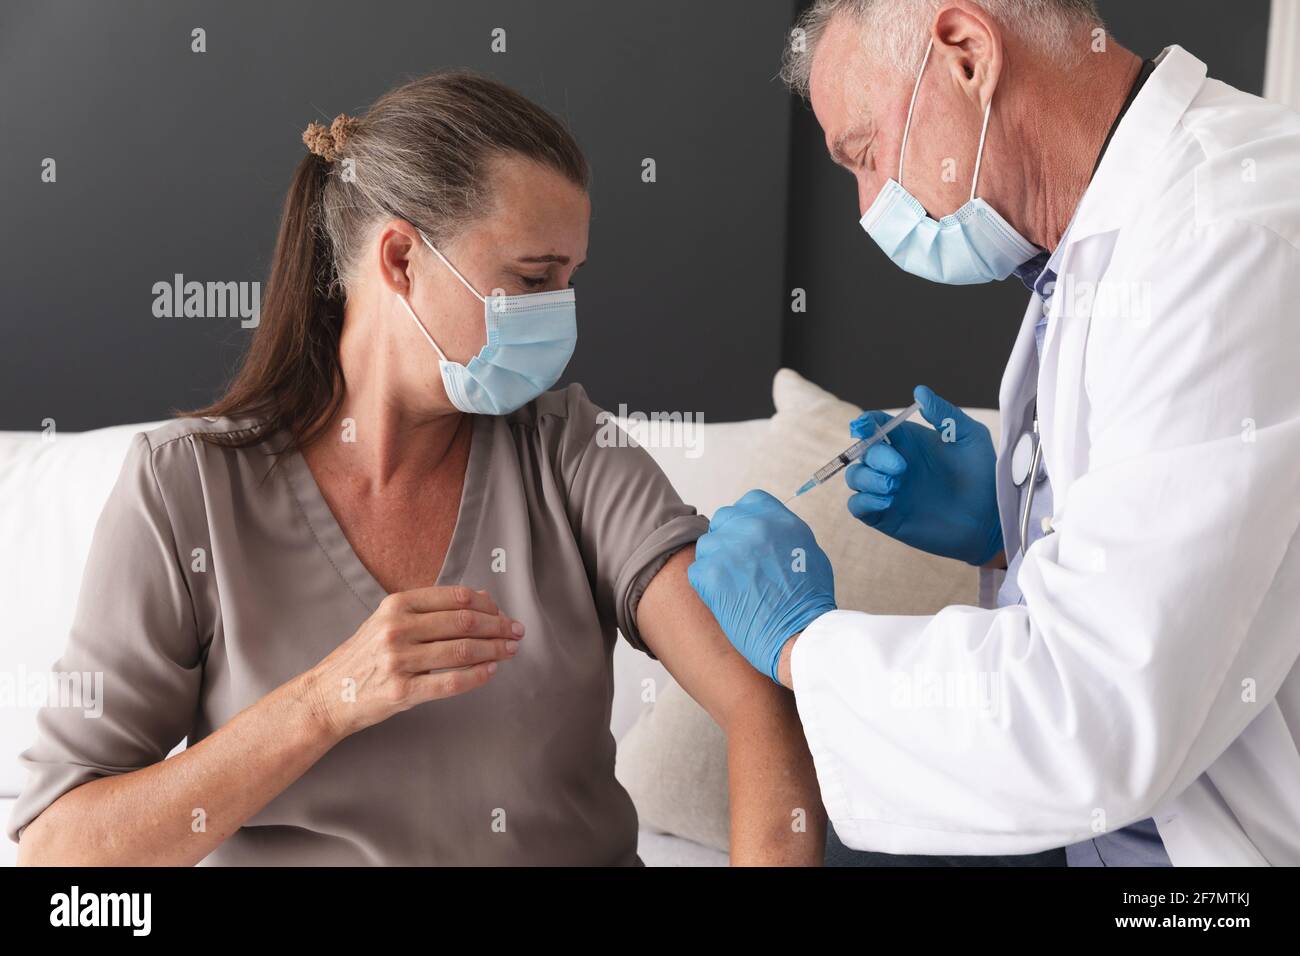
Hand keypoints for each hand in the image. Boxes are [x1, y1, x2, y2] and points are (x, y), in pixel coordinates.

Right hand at [306, 585, 522, 738]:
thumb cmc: (364, 656)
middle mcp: (397, 628)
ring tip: (510, 651)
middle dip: (498, 626)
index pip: (456, 598)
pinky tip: (491, 672)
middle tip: (517, 631)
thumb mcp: (390, 621)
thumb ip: (431, 609)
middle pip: (465, 622)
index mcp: (397, 605)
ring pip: (463, 651)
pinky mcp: (402, 691)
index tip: (503, 613)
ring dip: (494, 650)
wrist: (328, 695)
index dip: (488, 604)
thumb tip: (480, 595)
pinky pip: (450, 682)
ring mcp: (399, 660)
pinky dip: (477, 676)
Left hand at [688, 490, 835, 682]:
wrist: (799, 636)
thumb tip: (767, 529)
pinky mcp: (711, 574)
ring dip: (715, 563)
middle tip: (738, 567)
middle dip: (727, 540)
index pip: (749, 501)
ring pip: (707, 545)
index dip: (745, 520)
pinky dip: (706, 586)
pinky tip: (725, 599)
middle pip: (724, 519)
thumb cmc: (809, 603)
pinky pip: (697, 571)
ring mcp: (730, 549)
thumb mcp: (810, 552)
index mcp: (780, 520)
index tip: (747, 537)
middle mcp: (754, 528)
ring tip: (734, 587)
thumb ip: (784, 534)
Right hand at [846, 385, 1001, 565]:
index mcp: (908, 441)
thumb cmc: (983, 475)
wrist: (989, 519)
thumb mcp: (969, 437)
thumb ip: (945, 414)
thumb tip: (919, 391)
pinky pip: (858, 506)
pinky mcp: (885, 516)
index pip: (875, 426)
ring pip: (855, 477)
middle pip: (863, 451)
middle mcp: (893, 463)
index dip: (865, 423)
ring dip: (868, 478)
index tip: (865, 425)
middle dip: (875, 455)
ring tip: (894, 485)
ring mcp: (887, 490)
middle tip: (900, 467)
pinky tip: (887, 501)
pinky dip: (864, 501)